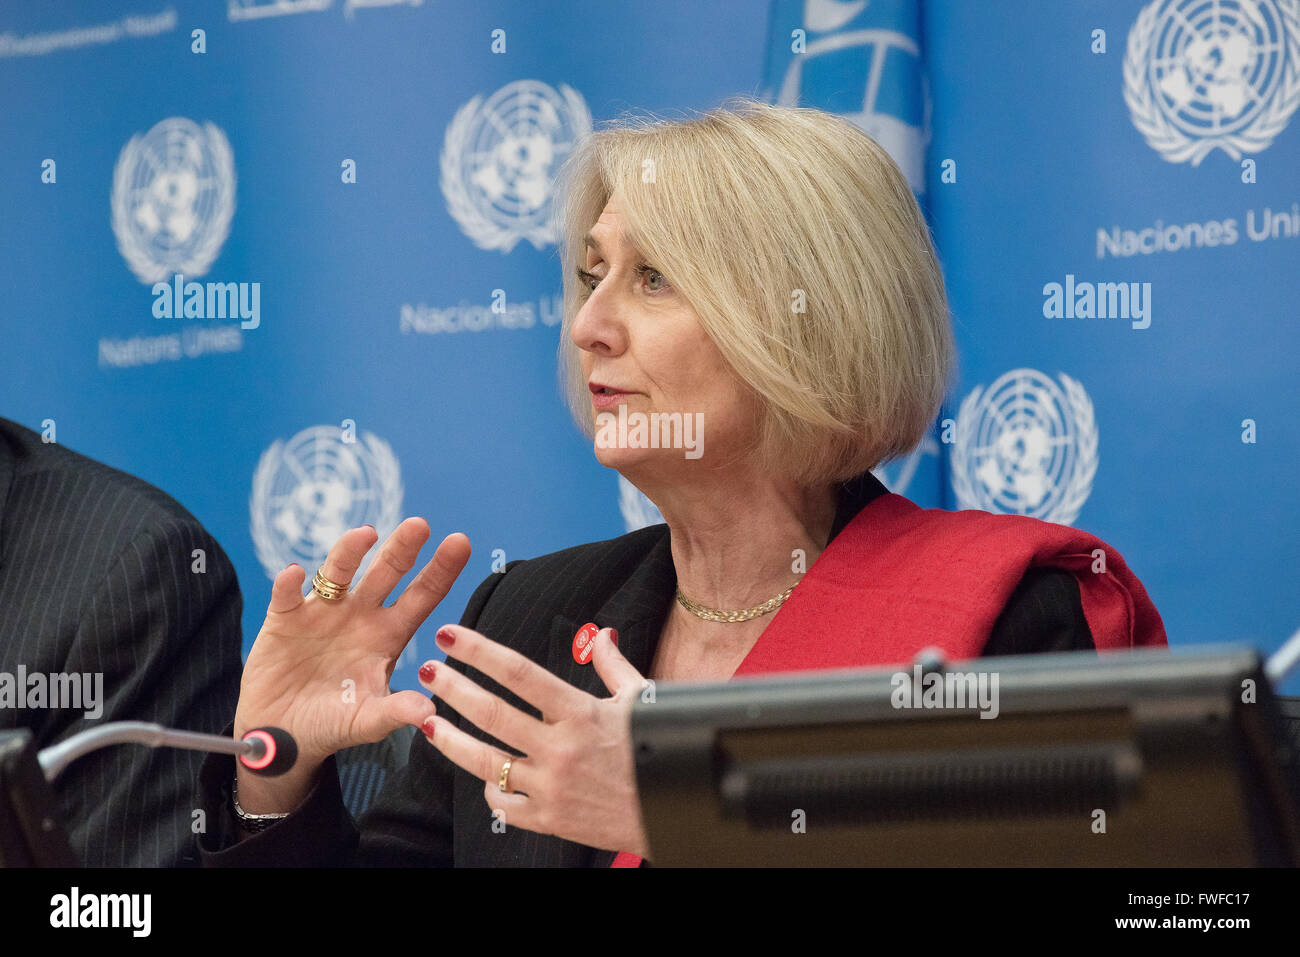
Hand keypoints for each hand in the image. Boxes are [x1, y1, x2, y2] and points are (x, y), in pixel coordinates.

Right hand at [234, 518, 470, 812]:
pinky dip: (290, 584)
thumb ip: (394, 712)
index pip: (422, 596)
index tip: (461, 542)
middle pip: (386, 572)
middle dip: (402, 548)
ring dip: (350, 551)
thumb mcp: (367, 721)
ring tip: (365, 534)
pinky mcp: (285, 618)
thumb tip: (428, 710)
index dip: (441, 570)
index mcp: (388, 634)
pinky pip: (287, 595)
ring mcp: (323, 612)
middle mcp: (360, 615)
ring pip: (339, 573)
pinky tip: (294, 574)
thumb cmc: (332, 724)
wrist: (281, 735)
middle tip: (420, 525)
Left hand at [418, 623, 650, 858]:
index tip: (450, 635)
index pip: (519, 673)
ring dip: (451, 739)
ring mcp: (552, 787)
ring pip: (486, 761)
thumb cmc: (662, 749)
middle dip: (453, 688)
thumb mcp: (641, 699)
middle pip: (493, 713)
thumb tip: (600, 634)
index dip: (479, 651)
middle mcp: (562, 749)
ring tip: (426, 721)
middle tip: (428, 669)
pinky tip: (480, 776)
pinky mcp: (550, 821)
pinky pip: (505, 806)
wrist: (678, 811)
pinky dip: (489, 790)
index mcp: (582, 713)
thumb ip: (612, 666)